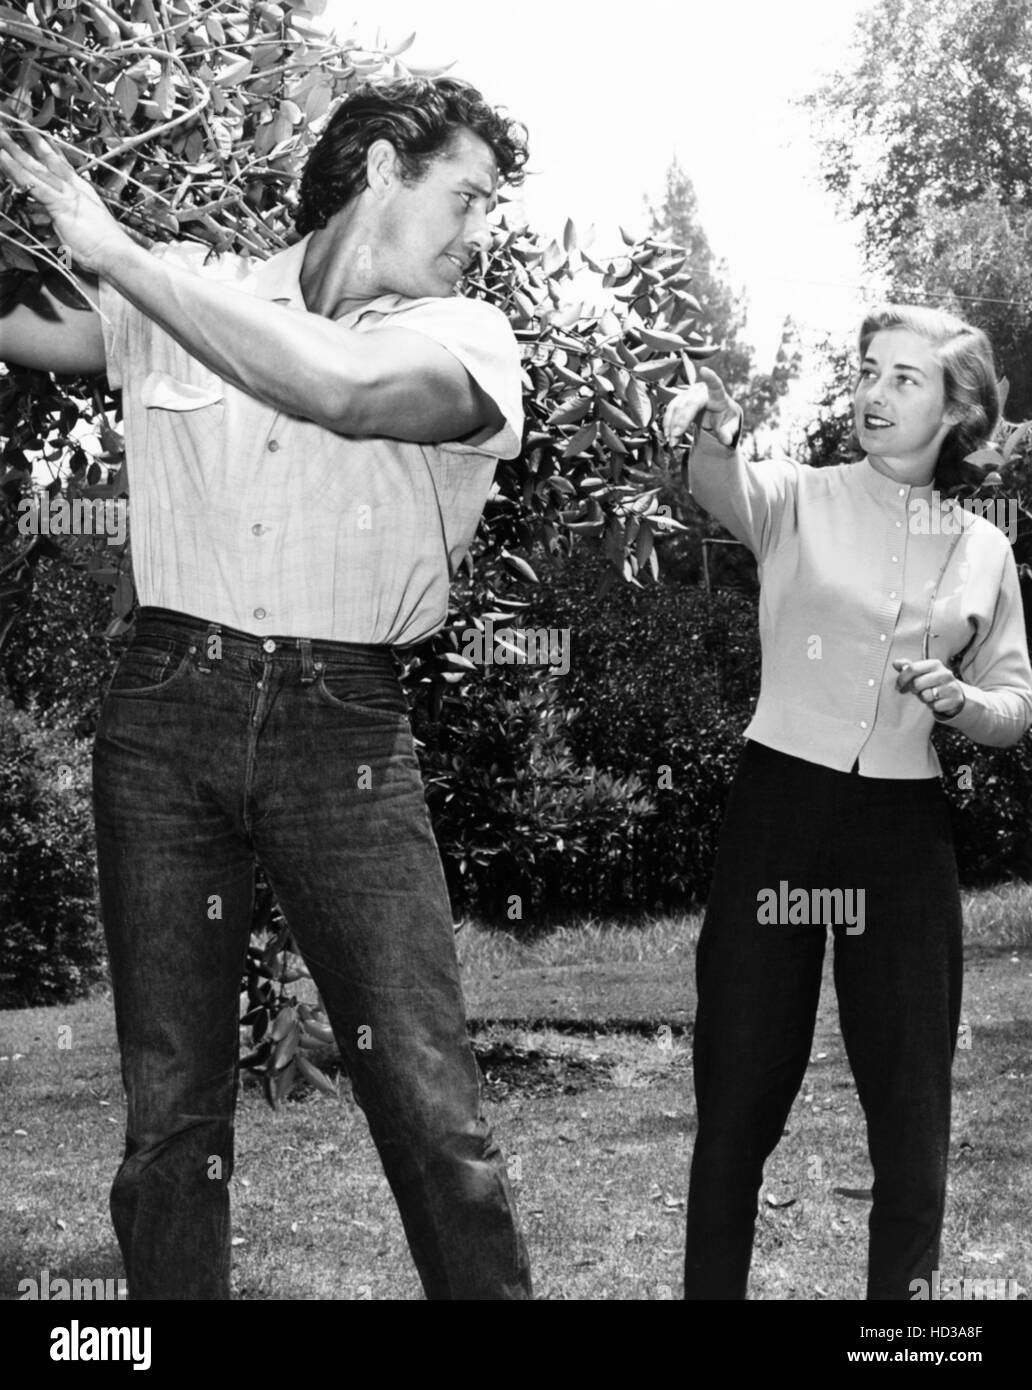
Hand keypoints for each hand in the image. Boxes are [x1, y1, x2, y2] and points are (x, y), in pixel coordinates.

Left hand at [0, 127, 126, 274]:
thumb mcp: (86, 231)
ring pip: (35, 167)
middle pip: (46, 159)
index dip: (48, 147)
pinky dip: (16, 170)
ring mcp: (67, 194)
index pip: (61, 164)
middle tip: (13, 121)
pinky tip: (3, 157)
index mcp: (82, 192)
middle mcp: (74, 188)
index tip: (37, 132)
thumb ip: (69, 222)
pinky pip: (33, 183)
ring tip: (1, 132)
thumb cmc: (104, 250)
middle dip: (28, 140)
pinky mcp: (60, 204)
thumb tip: (57, 223)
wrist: (118, 255)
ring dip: (15, 149)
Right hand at [664, 366, 739, 445]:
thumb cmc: (724, 418)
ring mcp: (689, 394)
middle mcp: (701, 391)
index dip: (710, 377)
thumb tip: (726, 440)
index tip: (704, 370)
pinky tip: (668, 434)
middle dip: (681, 421)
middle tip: (676, 437)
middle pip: (690, 403)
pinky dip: (667, 423)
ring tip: (672, 441)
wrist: (716, 415)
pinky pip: (670, 410)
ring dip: (671, 425)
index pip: (715, 384)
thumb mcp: (730, 426)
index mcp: (717, 394)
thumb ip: (728, 433)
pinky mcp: (680, 400)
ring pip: (676, 406)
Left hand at [892, 658, 965, 718]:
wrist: (954, 693)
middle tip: (917, 690)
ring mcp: (950, 687)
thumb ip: (909, 668)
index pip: (913, 668)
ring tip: (928, 694)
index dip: (902, 679)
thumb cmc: (933, 682)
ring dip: (923, 698)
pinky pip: (934, 706)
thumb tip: (895, 663)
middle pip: (916, 684)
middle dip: (913, 690)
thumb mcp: (922, 672)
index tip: (898, 686)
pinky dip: (932, 705)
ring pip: (925, 696)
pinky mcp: (954, 700)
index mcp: (935, 664)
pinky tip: (936, 701)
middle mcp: (944, 674)